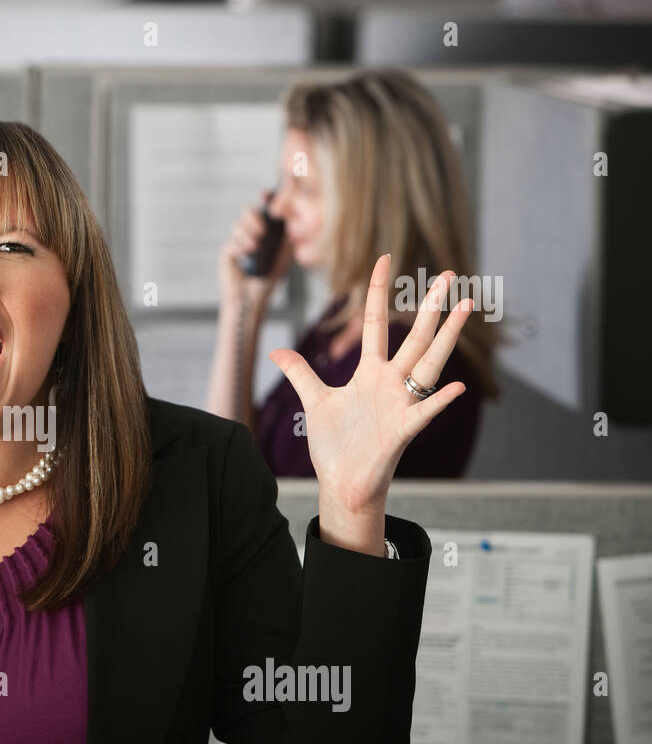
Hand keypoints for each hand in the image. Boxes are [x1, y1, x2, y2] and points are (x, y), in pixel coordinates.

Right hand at [218, 189, 293, 317]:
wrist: (255, 297)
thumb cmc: (271, 275)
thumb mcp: (285, 250)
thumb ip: (287, 232)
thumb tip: (291, 214)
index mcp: (265, 228)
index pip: (263, 207)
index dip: (265, 198)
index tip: (265, 195)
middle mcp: (250, 232)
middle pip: (247, 210)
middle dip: (254, 217)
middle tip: (261, 231)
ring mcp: (237, 241)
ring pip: (237, 224)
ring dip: (247, 234)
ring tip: (255, 247)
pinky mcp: (227, 251)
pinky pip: (231, 241)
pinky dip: (240, 246)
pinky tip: (246, 254)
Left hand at [267, 254, 472, 514]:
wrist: (342, 483)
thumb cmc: (334, 445)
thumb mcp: (315, 402)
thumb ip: (301, 374)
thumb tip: (276, 352)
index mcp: (369, 373)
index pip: (376, 324)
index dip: (377, 292)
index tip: (382, 259)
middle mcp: (390, 383)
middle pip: (415, 337)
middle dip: (431, 306)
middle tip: (449, 274)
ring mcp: (400, 404)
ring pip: (428, 364)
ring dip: (447, 337)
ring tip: (467, 307)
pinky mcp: (402, 431)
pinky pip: (424, 412)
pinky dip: (438, 400)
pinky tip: (456, 386)